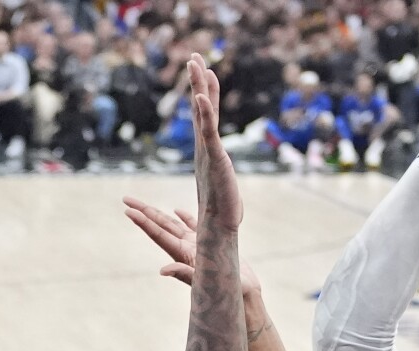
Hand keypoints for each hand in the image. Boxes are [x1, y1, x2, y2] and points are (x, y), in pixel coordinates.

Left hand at [123, 197, 260, 295]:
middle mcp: (186, 249)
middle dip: (144, 212)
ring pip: (174, 225)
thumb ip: (185, 274)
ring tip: (143, 204)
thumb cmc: (228, 291)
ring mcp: (197, 246)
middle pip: (161, 226)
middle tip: (126, 199)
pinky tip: (177, 210)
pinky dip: (185, 217)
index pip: (159, 235)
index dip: (143, 222)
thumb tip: (163, 270)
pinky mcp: (211, 244)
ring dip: (159, 214)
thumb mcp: (207, 282)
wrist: (245, 296)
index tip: (128, 210)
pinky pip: (195, 226)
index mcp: (183, 255)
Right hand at [188, 56, 241, 232]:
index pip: (206, 114)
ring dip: (199, 87)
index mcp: (207, 148)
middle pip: (200, 106)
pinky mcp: (214, 158)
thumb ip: (221, 170)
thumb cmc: (223, 209)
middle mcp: (204, 145)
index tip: (205, 69)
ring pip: (202, 113)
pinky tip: (202, 96)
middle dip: (197, 80)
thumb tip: (221, 166)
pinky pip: (209, 131)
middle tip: (194, 55)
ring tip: (196, 63)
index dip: (205, 91)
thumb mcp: (224, 180)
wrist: (219, 227)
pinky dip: (205, 113)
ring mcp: (208, 150)